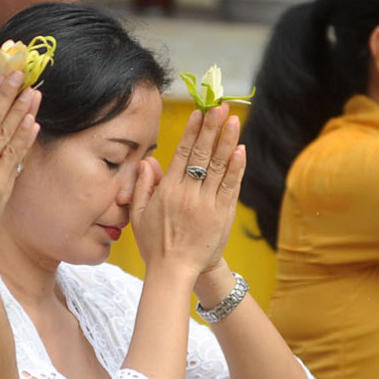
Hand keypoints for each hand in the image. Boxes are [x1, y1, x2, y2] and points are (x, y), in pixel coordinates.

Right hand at [130, 104, 245, 277]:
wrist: (175, 272)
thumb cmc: (154, 244)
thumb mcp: (138, 215)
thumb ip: (142, 186)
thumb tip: (148, 160)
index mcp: (167, 191)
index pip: (182, 154)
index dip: (191, 132)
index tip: (199, 113)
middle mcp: (187, 194)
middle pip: (202, 154)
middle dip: (211, 128)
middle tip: (220, 106)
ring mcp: (206, 204)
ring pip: (218, 166)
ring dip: (227, 141)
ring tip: (233, 120)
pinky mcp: (221, 215)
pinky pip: (230, 187)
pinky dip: (236, 168)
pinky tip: (240, 150)